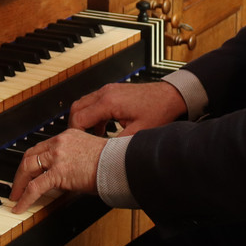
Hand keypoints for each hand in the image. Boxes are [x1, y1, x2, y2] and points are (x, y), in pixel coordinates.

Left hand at [9, 128, 105, 213]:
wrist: (119, 163)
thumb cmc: (112, 160)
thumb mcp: (90, 151)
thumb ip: (75, 157)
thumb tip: (69, 174)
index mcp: (67, 136)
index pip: (42, 146)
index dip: (32, 159)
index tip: (29, 170)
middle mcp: (59, 143)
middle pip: (30, 155)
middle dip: (20, 172)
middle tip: (17, 184)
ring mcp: (57, 156)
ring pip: (28, 168)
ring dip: (19, 184)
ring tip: (15, 196)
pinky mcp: (58, 172)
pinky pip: (35, 187)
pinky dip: (24, 198)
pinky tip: (20, 206)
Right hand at [69, 80, 186, 135]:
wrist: (170, 96)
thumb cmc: (158, 110)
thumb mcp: (137, 133)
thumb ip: (116, 144)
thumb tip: (103, 155)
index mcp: (109, 102)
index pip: (79, 117)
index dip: (75, 133)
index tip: (77, 144)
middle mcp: (105, 93)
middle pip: (76, 108)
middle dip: (74, 125)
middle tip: (78, 141)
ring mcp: (108, 90)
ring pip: (84, 103)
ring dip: (83, 119)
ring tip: (90, 137)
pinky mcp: (112, 91)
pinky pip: (94, 102)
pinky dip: (93, 115)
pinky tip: (102, 129)